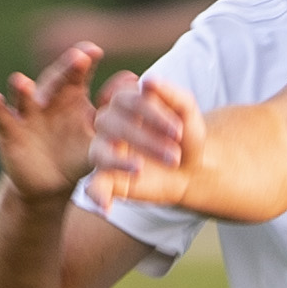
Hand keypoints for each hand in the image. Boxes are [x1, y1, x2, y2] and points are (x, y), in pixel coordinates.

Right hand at [0, 44, 105, 200]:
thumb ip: (112, 112)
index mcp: (72, 95)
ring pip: (24, 95)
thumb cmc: (79, 152)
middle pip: (57, 79)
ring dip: (22, 88)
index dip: (85, 61)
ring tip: (21, 81)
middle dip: (66, 69)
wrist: (52, 185)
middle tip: (78, 57)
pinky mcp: (8, 129)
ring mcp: (26, 112)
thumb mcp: (99, 135)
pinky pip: (0, 115)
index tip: (94, 51)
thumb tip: (132, 79)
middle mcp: (48, 97)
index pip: (79, 73)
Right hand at [87, 74, 207, 208]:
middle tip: (175, 155)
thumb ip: (172, 94)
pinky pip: (94, 185)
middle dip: (144, 139)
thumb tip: (148, 81)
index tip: (179, 130)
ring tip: (141, 169)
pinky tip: (105, 206)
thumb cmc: (187, 136)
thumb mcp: (187, 113)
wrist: (193, 170)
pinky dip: (96, 195)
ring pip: (99, 152)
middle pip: (111, 123)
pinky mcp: (107, 178)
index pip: (126, 99)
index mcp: (126, 101)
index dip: (151, 113)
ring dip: (120, 162)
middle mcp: (110, 123)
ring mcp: (105, 150)